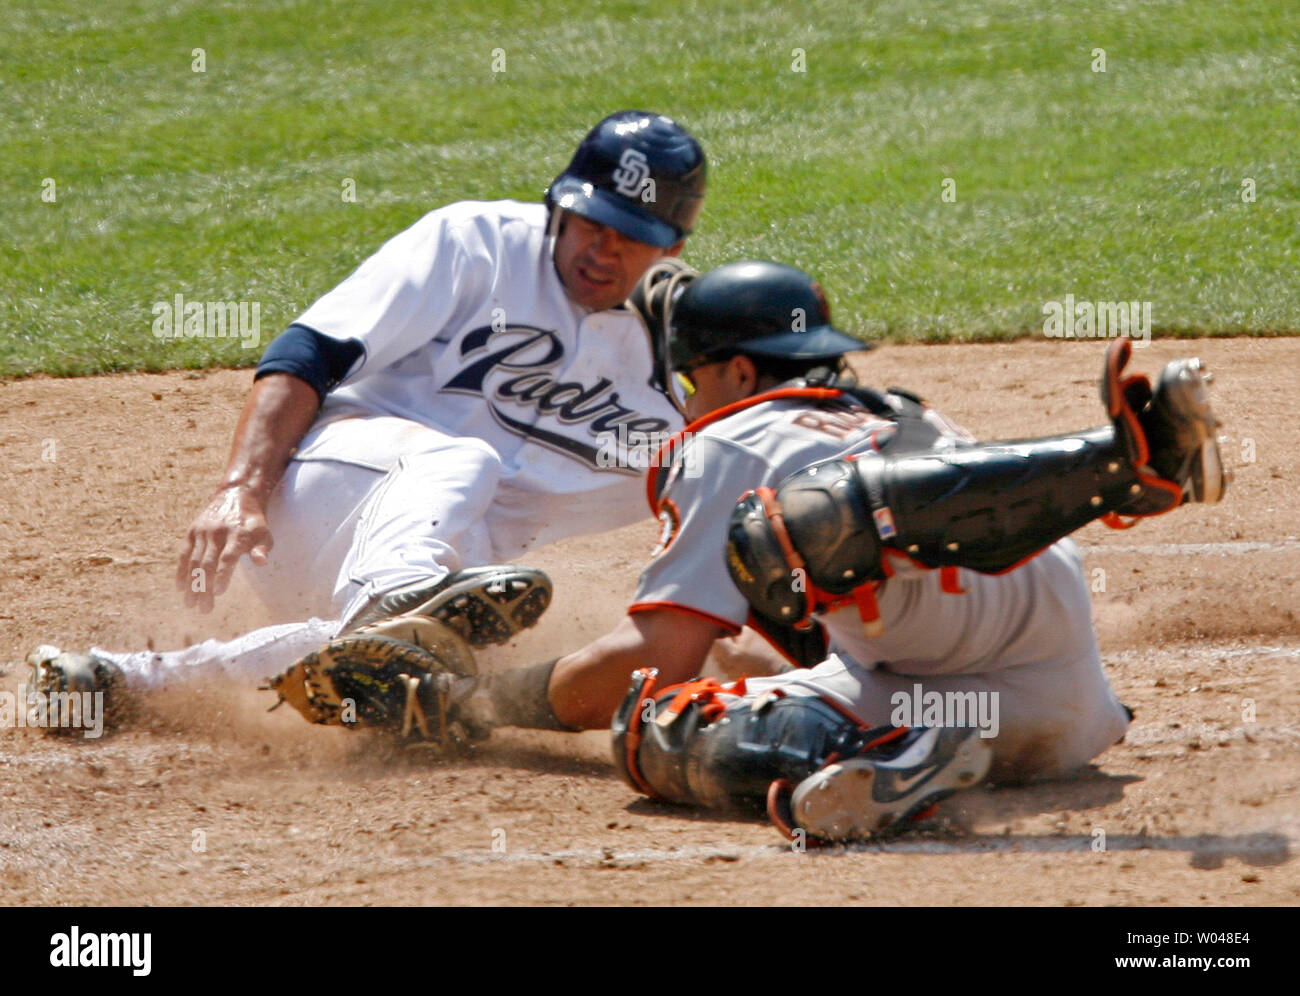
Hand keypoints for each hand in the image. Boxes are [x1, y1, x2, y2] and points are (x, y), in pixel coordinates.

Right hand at [176, 485, 272, 611]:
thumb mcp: (264, 534)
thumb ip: (262, 549)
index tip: (218, 592)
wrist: (236, 496)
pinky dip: (181, 571)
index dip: (222, 574)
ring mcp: (203, 532)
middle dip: (204, 588)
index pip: (228, 557)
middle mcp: (217, 533)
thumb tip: (262, 562)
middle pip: (208, 563)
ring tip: (190, 604)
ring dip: (191, 584)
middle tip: (205, 609)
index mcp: (237, 535)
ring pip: (194, 561)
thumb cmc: (254, 523)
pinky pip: (184, 554)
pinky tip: (180, 588)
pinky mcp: (192, 532)